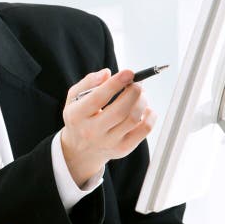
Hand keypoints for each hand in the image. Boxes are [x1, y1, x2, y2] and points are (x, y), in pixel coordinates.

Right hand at [60, 68, 156, 185]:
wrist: (79, 150)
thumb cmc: (79, 119)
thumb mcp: (74, 99)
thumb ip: (88, 83)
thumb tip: (107, 73)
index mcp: (76, 116)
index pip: (98, 98)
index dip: (115, 83)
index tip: (129, 73)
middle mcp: (92, 131)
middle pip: (120, 110)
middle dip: (134, 92)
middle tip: (137, 84)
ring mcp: (109, 142)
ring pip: (133, 119)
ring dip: (142, 102)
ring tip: (141, 94)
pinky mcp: (123, 148)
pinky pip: (144, 130)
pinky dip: (150, 116)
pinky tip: (146, 109)